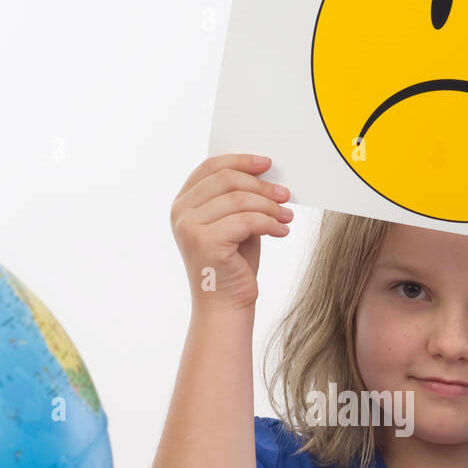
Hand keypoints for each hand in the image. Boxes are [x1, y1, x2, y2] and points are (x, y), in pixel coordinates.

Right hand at [170, 152, 292, 312]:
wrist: (225, 306)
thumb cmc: (232, 265)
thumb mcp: (234, 224)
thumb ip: (238, 198)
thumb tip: (265, 174)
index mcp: (183, 203)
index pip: (210, 167)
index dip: (240, 160)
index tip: (267, 164)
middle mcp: (181, 212)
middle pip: (226, 180)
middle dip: (261, 185)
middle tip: (285, 194)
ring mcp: (189, 227)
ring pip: (239, 199)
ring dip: (269, 206)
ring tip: (287, 216)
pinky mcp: (205, 242)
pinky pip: (246, 220)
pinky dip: (269, 223)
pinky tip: (282, 231)